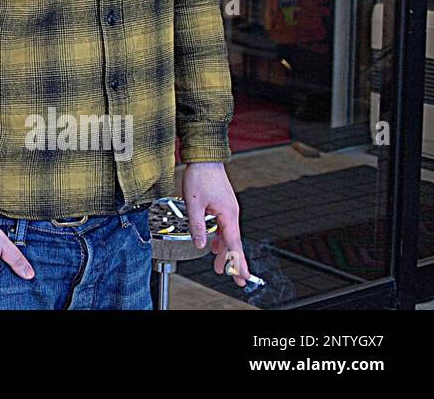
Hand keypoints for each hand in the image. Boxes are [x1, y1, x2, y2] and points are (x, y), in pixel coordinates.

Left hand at [183, 161, 250, 286]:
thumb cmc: (200, 175)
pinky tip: (214, 245)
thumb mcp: (193, 203)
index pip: (234, 243)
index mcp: (228, 214)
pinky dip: (219, 238)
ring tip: (219, 267)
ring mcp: (228, 209)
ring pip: (227, 235)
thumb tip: (201, 244)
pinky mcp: (222, 206)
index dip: (237, 261)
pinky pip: (223, 227)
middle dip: (233, 261)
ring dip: (223, 251)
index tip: (242, 276)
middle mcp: (231, 213)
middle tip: (236, 279)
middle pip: (233, 242)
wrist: (204, 157)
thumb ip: (197, 225)